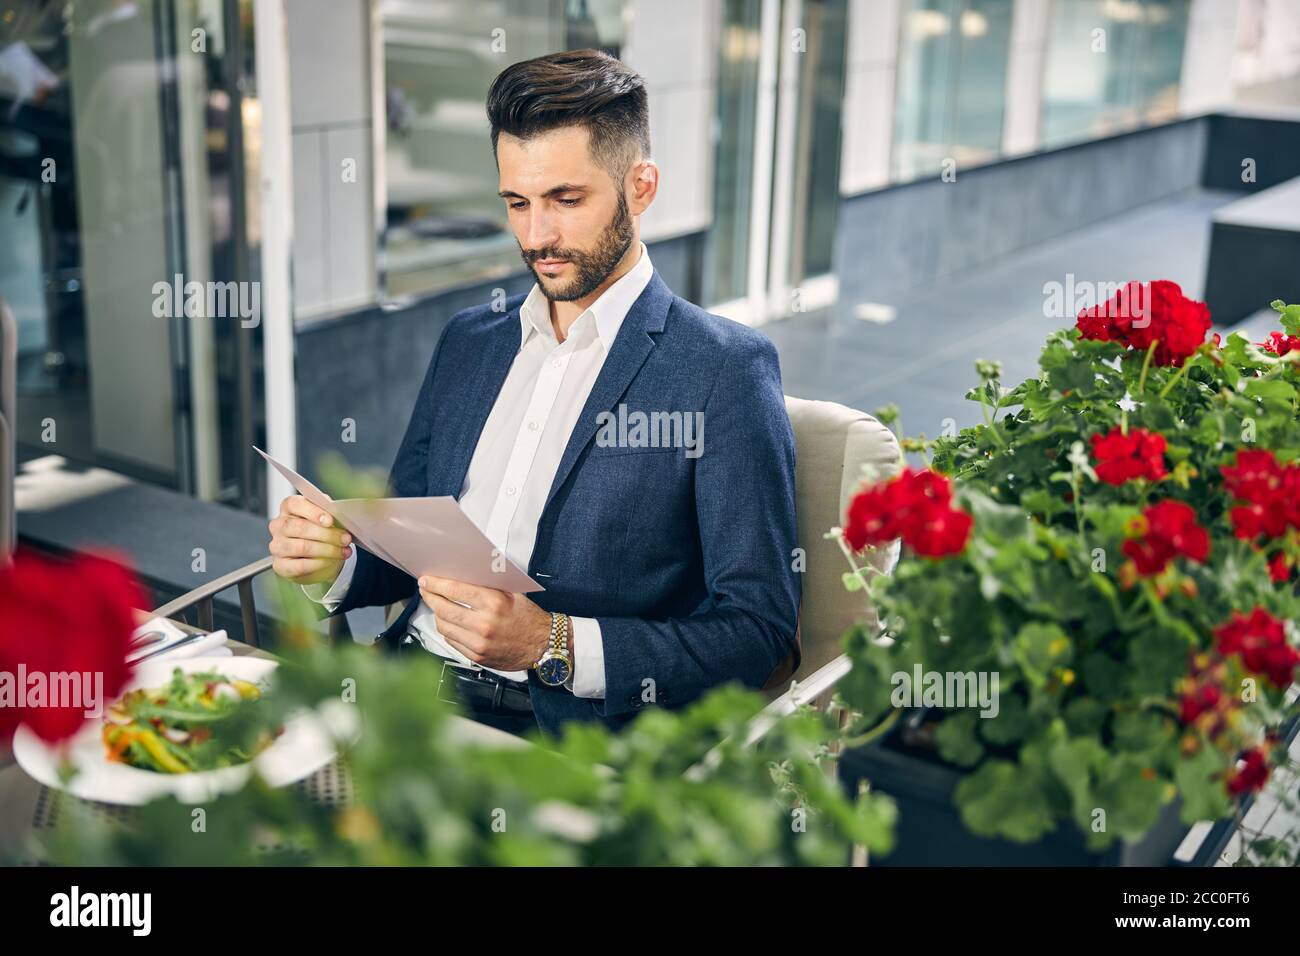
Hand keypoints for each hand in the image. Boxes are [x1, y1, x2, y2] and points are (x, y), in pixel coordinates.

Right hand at [268, 495, 352, 584]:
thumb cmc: (321, 532)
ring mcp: (277, 546)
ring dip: (327, 550)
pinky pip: (300, 565)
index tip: (330, 520)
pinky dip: (319, 564)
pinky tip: (330, 562)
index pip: (295, 504)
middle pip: (300, 527)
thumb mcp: (327, 519)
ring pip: (302, 547)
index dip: (313, 512)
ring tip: (342, 551)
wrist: (318, 558)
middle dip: (327, 534)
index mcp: (288, 508)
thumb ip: (330, 514)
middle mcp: (279, 525)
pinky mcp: (280, 565)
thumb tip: (340, 515)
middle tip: (345, 538)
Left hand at [418, 575, 552, 671]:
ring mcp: (479, 642)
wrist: (543, 644)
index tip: (426, 581)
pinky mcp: (477, 656)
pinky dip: (447, 630)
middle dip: (430, 597)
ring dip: (436, 614)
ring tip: (436, 606)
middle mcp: (485, 623)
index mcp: (494, 603)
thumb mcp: (513, 593)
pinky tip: (448, 623)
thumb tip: (462, 575)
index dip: (436, 584)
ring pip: (444, 626)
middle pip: (444, 609)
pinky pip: (452, 642)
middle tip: (426, 591)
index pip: (455, 590)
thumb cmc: (528, 617)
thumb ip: (488, 585)